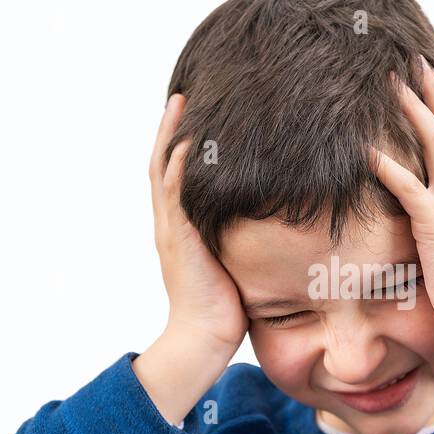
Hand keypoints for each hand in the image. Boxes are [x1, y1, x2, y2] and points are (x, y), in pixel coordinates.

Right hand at [149, 93, 248, 353]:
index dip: (177, 143)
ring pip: (163, 171)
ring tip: (180, 103)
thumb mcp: (233, 261)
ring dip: (170, 135)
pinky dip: (178, 168)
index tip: (190, 114)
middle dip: (170, 128)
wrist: (204, 338)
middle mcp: (169, 223)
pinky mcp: (179, 241)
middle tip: (181, 95)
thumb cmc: (225, 307)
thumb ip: (240, 236)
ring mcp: (170, 230)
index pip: (173, 175)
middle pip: (162, 163)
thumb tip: (270, 219)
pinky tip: (187, 144)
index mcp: (180, 227)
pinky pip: (175, 196)